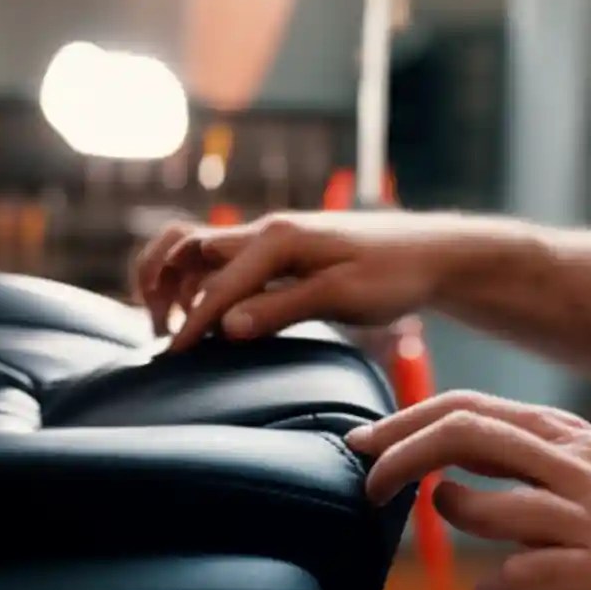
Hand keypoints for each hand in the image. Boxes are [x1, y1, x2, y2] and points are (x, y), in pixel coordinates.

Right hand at [135, 211, 466, 351]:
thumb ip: (283, 308)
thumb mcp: (343, 295)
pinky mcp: (279, 255)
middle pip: (186, 247)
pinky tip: (210, 320)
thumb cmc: (394, 273)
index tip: (172, 357)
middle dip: (159, 285)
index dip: (192, 323)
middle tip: (162, 333)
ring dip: (175, 282)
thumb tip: (227, 327)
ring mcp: (270, 241)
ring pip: (199, 252)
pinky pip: (224, 265)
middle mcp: (266, 232)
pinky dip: (200, 285)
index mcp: (278, 238)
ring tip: (172, 325)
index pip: (217, 284)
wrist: (431, 253)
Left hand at [347, 390, 590, 589]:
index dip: (407, 420)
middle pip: (466, 432)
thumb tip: (446, 484)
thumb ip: (530, 482)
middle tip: (366, 481)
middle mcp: (584, 468)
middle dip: (401, 452)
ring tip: (487, 551)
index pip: (473, 408)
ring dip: (462, 527)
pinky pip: (511, 580)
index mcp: (579, 443)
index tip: (363, 440)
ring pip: (483, 506)